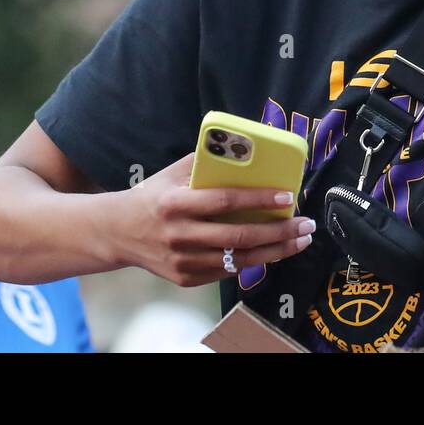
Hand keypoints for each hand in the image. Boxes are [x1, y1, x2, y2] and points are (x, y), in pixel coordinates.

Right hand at [110, 152, 313, 286]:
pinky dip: (254, 262)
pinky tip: (274, 251)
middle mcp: (179, 234)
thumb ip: (206, 161)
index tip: (287, 196)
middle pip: (238, 237)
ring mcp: (182, 261)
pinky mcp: (186, 278)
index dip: (258, 199)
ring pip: (238, 260)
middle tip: (306, 224)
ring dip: (276, 251)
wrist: (117, 232)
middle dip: (279, 232)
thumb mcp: (173, 173)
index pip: (224, 201)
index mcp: (175, 203)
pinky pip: (227, 271)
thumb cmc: (153, 196)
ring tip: (300, 240)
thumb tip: (247, 146)